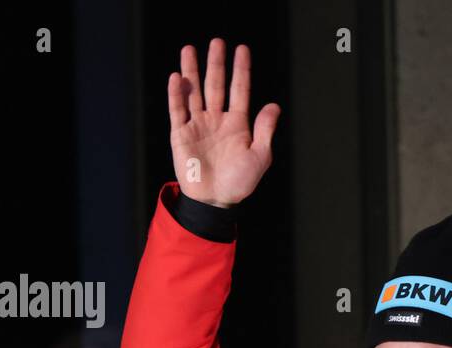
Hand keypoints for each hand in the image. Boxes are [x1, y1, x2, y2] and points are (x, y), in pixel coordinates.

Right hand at [168, 38, 280, 206]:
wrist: (216, 201)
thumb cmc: (240, 182)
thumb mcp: (260, 156)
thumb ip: (265, 130)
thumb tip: (274, 105)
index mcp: (238, 124)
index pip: (239, 90)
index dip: (241, 70)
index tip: (242, 49)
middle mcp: (217, 120)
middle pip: (216, 85)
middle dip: (216, 64)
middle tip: (217, 42)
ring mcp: (198, 125)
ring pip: (194, 92)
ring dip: (192, 71)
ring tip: (190, 49)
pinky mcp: (181, 135)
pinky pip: (178, 110)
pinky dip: (177, 94)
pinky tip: (178, 78)